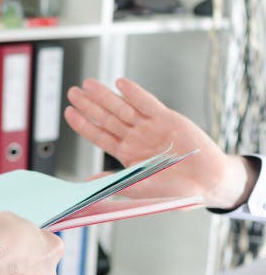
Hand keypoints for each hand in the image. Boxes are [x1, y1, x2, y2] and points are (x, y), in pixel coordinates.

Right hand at [0, 212, 63, 274]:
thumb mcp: (9, 218)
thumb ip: (18, 228)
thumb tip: (13, 232)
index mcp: (54, 249)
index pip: (48, 241)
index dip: (31, 238)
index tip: (19, 237)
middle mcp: (47, 273)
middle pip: (38, 264)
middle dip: (23, 258)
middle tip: (5, 251)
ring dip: (11, 273)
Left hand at [64, 78, 255, 208]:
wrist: (206, 183)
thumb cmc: (174, 190)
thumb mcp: (138, 187)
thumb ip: (113, 181)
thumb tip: (87, 184)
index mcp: (126, 153)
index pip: (99, 135)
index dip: (83, 124)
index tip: (69, 112)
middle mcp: (136, 138)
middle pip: (106, 118)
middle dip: (89, 105)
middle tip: (72, 92)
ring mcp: (150, 127)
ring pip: (123, 108)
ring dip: (105, 96)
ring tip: (88, 85)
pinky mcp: (168, 119)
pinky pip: (148, 103)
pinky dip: (135, 93)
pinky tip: (120, 83)